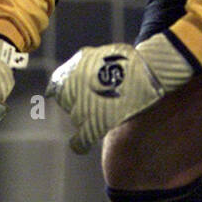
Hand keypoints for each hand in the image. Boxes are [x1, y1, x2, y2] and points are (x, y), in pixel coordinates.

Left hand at [45, 33, 195, 153]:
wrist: (144, 71)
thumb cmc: (128, 60)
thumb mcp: (100, 54)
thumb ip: (86, 64)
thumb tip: (83, 71)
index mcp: (70, 71)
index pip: (57, 86)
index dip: (66, 92)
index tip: (72, 95)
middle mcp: (71, 90)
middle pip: (67, 103)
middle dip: (78, 103)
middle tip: (96, 101)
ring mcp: (81, 108)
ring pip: (76, 119)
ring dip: (87, 117)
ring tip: (102, 115)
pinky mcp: (93, 125)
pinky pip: (81, 140)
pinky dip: (80, 144)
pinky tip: (81, 147)